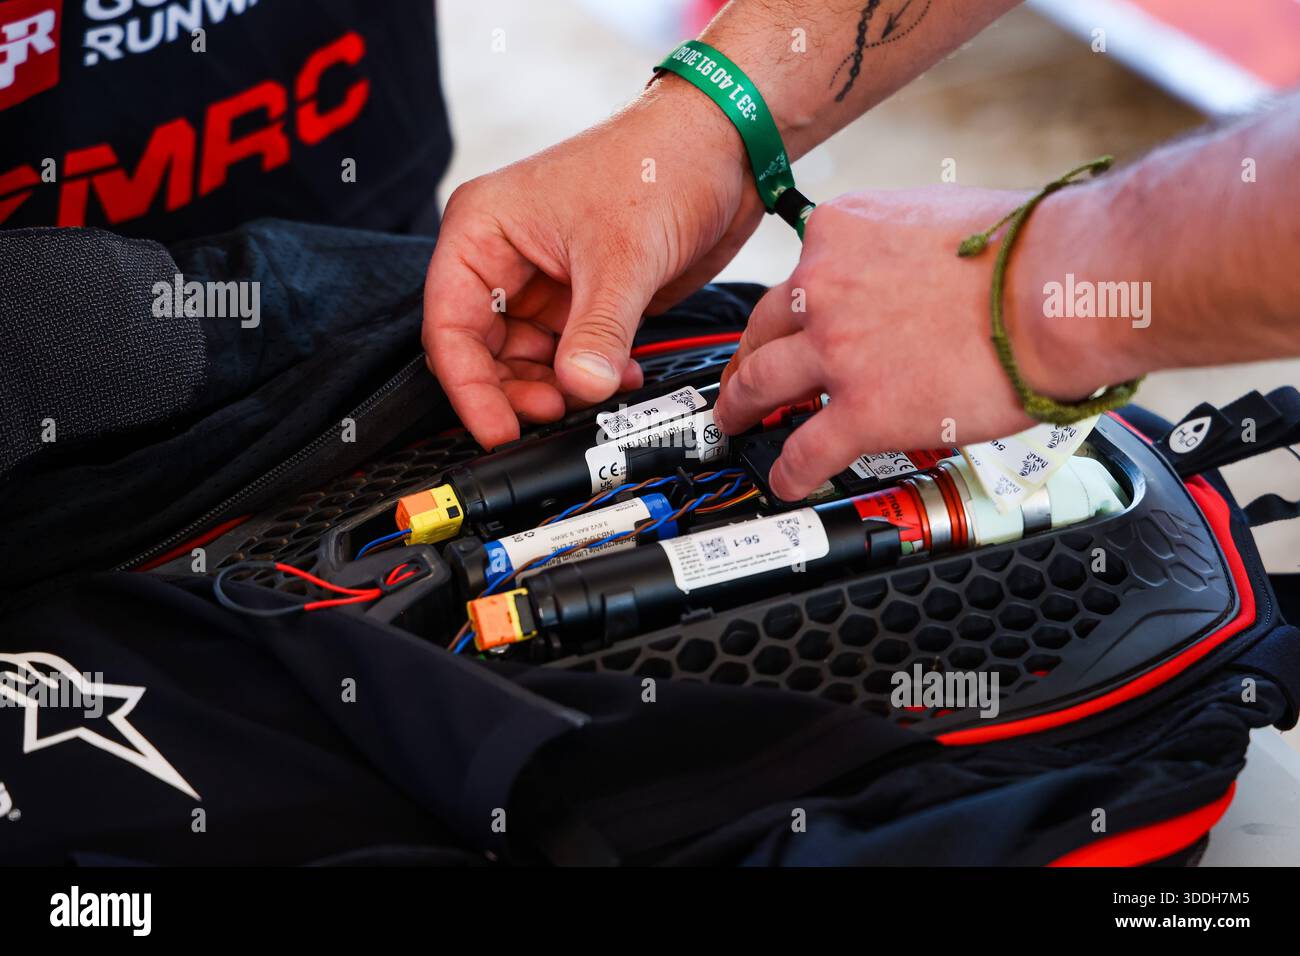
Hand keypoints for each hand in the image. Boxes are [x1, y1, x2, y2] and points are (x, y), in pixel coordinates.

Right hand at [423, 78, 765, 448]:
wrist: (724, 148)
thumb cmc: (661, 162)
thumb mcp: (623, 256)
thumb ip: (598, 330)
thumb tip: (580, 388)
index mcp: (484, 229)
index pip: (450, 324)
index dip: (469, 386)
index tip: (495, 430)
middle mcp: (505, 257)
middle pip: (484, 351)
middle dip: (516, 389)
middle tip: (553, 413)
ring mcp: (545, 281)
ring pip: (528, 361)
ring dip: (559, 387)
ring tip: (594, 392)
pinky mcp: (584, 299)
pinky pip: (571, 356)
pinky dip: (591, 375)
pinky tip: (620, 376)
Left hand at [712, 186, 1110, 500]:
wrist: (1057, 287)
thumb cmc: (1025, 247)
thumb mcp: (936, 213)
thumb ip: (897, 245)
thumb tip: (905, 266)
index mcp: (842, 232)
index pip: (800, 273)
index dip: (795, 308)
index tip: (792, 325)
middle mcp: (825, 286)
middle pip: (763, 327)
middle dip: (747, 358)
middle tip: (745, 378)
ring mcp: (836, 350)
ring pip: (761, 384)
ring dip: (742, 409)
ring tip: (739, 426)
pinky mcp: (862, 409)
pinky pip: (806, 449)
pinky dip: (789, 471)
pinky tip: (786, 481)